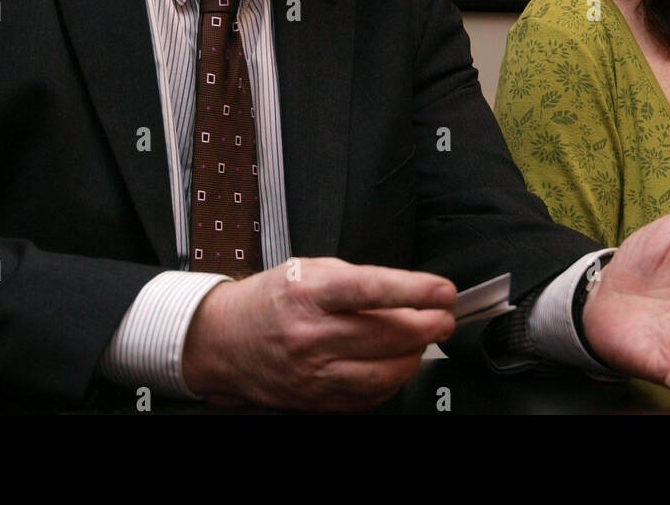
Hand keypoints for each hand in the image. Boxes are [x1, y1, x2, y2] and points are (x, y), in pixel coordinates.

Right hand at [181, 257, 455, 410]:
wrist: (226, 340)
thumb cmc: (271, 299)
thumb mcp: (310, 270)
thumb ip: (358, 280)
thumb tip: (409, 292)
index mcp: (309, 293)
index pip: (372, 290)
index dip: (415, 290)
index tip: (443, 291)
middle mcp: (311, 335)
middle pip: (385, 335)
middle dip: (427, 326)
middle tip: (443, 318)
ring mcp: (313, 372)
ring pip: (383, 372)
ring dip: (414, 356)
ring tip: (424, 340)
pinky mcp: (315, 400)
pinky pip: (368, 397)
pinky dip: (391, 381)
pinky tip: (396, 363)